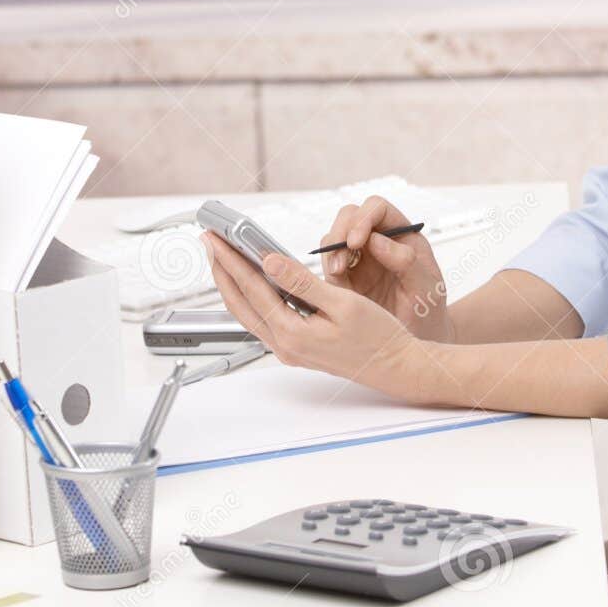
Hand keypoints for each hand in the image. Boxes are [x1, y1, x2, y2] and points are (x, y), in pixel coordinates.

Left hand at [201, 231, 440, 402]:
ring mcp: (288, 350)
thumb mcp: (343, 302)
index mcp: (293, 333)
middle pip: (239, 303)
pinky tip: (252, 283)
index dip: (231, 260)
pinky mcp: (296, 348)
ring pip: (247, 314)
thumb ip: (302, 283)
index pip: (251, 288)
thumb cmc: (378, 337)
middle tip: (211, 243)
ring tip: (224, 259)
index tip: (217, 239)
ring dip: (233, 285)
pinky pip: (262, 320)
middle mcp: (285, 346)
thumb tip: (270, 262)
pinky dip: (251, 298)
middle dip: (222, 271)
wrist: (396, 367)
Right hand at [316, 196, 455, 342]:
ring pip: (333, 238)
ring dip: (331, 253)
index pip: (378, 209)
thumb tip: (376, 241)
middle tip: (340, 262)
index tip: (356, 242)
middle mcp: (379, 241)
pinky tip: (336, 288)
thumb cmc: (428, 312)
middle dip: (340, 233)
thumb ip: (406, 262)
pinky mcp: (346, 278)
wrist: (417, 342)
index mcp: (402, 235)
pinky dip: (327, 272)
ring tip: (338, 276)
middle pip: (349, 216)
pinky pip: (328, 265)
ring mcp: (360, 259)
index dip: (363, 218)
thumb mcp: (426, 288)